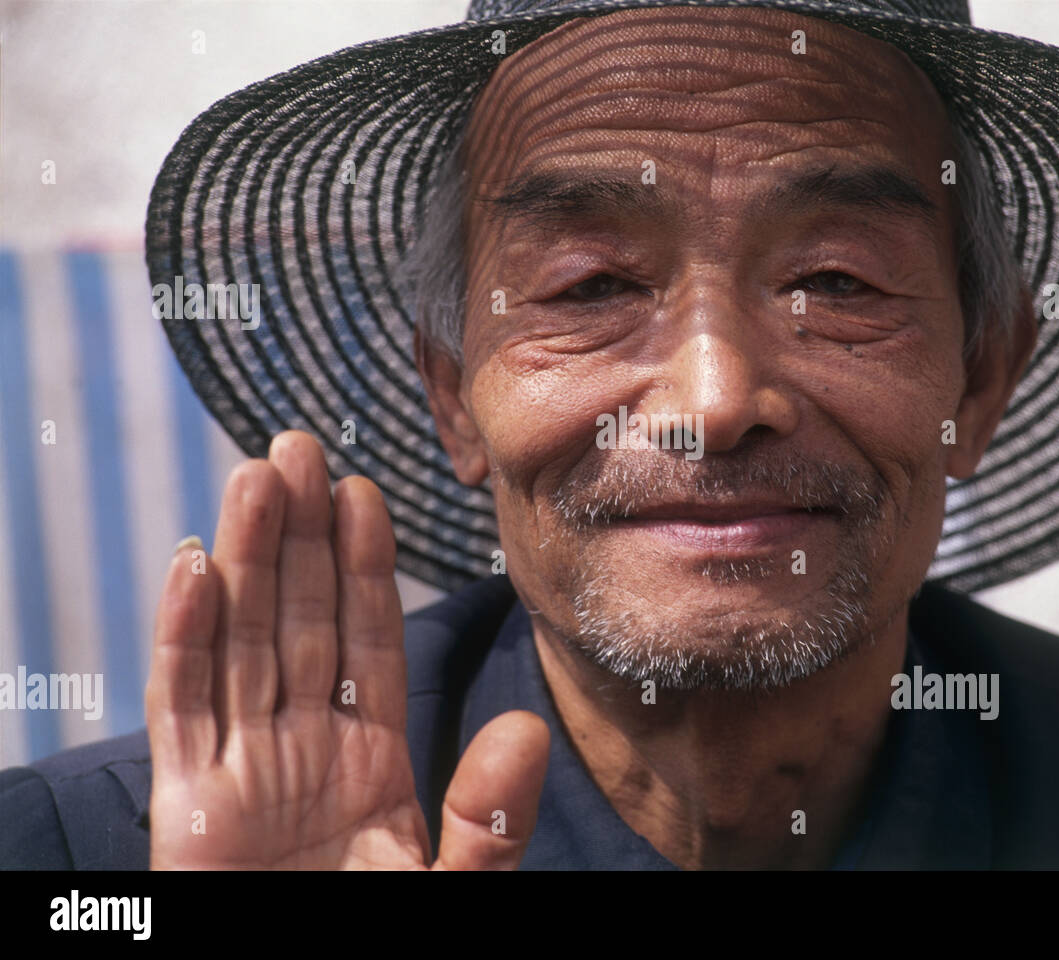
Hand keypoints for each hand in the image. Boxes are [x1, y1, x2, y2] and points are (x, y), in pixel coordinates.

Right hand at [145, 430, 548, 868]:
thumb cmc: (377, 945)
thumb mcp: (450, 886)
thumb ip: (488, 817)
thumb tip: (532, 731)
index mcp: (371, 760)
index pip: (368, 640)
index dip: (366, 567)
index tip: (365, 494)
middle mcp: (304, 750)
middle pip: (300, 621)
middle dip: (300, 536)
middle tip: (298, 447)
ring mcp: (242, 773)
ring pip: (241, 643)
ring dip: (244, 560)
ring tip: (255, 477)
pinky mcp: (187, 812)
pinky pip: (184, 710)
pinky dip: (183, 641)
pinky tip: (192, 568)